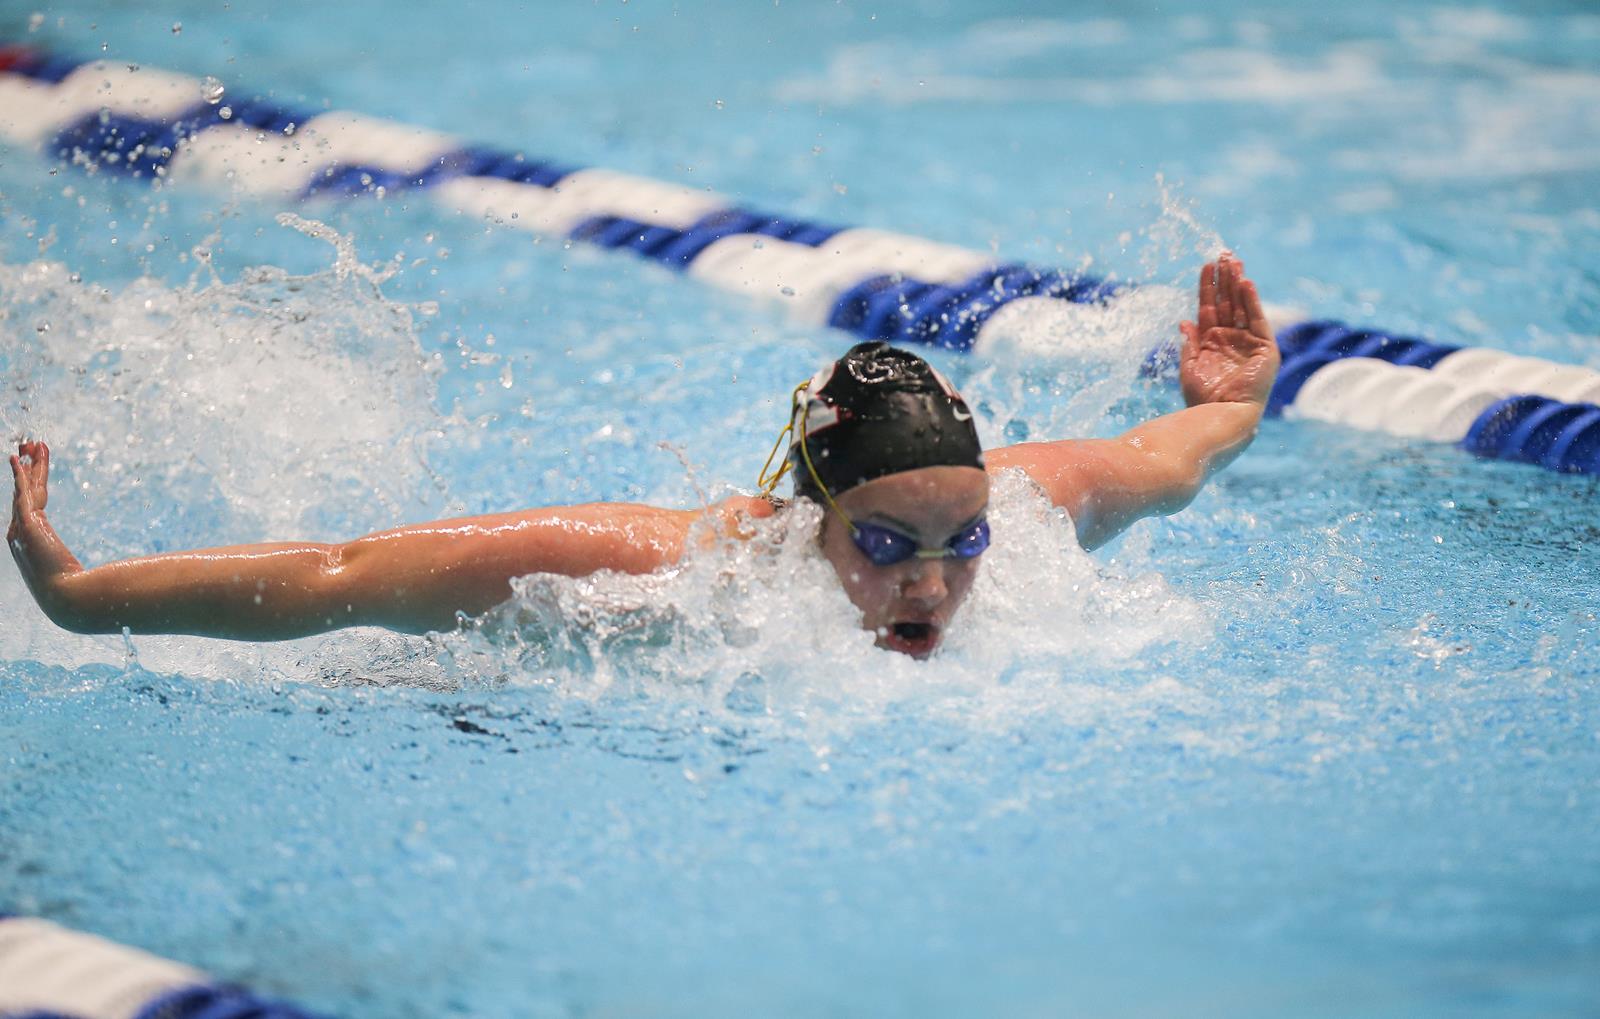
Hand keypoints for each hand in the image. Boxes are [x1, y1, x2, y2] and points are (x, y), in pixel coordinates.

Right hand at [9, 441, 82, 615]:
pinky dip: (19, 475)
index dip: (33, 485)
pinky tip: (19, 459)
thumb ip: (93, 568)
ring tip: (30, 445)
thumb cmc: (77, 590)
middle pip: (24, 493)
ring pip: (23, 489)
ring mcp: (20, 529)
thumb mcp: (83, 574)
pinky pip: (22, 493)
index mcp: (29, 542)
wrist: (66, 599)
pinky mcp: (26, 526)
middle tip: (29, 447)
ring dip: (27, 466)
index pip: (31, 505)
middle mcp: (18, 533)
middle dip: (27, 469)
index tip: (37, 468)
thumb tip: (125, 573)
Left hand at [1179, 253, 1280, 407]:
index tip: (1207, 265)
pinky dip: (1252, 302)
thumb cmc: (1203, 398)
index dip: (1208, 287)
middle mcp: (1231, 339)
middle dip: (1225, 279)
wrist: (1222, 415)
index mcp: (1212, 342)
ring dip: (1238, 284)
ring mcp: (1248, 342)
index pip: (1209, 307)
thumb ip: (1190, 343)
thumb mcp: (1190, 367)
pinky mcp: (1264, 349)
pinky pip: (1257, 320)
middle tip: (1224, 254)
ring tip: (1234, 261)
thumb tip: (1183, 321)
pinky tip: (1246, 283)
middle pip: (1227, 302)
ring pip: (1242, 306)